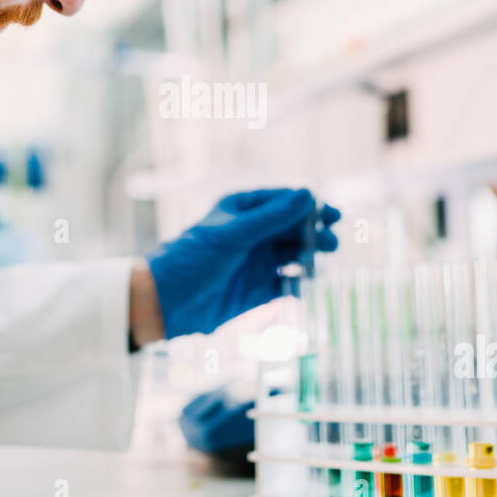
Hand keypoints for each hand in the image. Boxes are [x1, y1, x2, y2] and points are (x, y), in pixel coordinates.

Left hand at [146, 188, 339, 338]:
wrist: (165, 303)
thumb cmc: (192, 259)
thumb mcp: (233, 234)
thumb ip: (272, 217)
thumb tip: (307, 194)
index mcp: (243, 209)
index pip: (284, 201)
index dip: (309, 207)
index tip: (331, 214)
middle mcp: (253, 233)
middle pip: (293, 229)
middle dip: (313, 234)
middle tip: (330, 243)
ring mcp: (256, 262)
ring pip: (293, 256)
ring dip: (308, 259)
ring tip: (316, 265)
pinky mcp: (257, 291)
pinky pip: (286, 286)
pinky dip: (297, 286)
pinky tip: (303, 287)